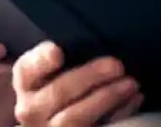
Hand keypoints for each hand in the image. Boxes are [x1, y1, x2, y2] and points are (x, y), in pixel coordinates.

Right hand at [13, 42, 143, 125]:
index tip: (58, 52)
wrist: (54, 120)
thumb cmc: (62, 86)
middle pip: (58, 92)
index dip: (41, 60)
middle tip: (117, 65)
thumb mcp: (54, 70)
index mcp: (27, 84)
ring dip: (106, 98)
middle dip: (90, 77)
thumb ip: (64, 56)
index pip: (27, 69)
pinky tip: (133, 99)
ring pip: (73, 118)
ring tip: (131, 83)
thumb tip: (91, 41)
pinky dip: (118, 114)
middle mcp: (31, 108)